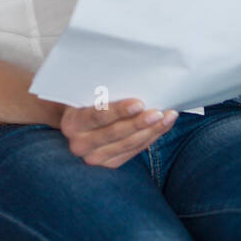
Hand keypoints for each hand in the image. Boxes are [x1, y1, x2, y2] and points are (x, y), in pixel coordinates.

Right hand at [59, 98, 178, 168]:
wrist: (78, 124)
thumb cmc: (87, 102)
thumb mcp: (87, 95)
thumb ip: (101, 91)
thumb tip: (131, 76)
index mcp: (71, 124)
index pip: (96, 117)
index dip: (119, 111)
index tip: (139, 103)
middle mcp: (79, 144)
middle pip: (114, 133)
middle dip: (139, 123)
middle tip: (159, 112)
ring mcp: (94, 158)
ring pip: (128, 144)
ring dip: (152, 130)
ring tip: (168, 117)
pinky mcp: (109, 164)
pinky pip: (134, 151)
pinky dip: (151, 137)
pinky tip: (164, 126)